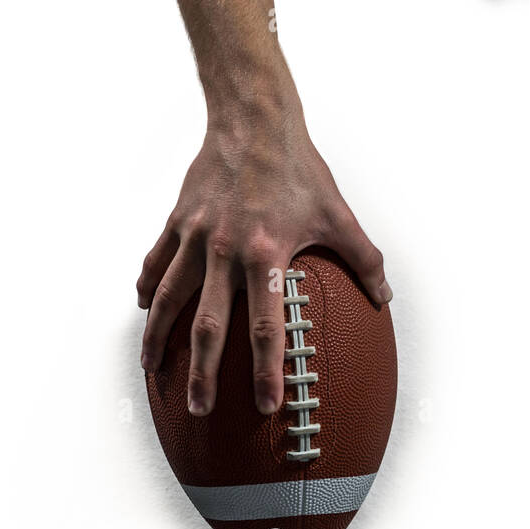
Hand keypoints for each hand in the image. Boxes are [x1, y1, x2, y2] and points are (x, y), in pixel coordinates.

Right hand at [136, 90, 389, 415]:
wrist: (252, 120)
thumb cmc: (299, 167)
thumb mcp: (338, 212)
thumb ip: (364, 257)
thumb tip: (385, 296)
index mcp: (267, 253)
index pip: (265, 325)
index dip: (266, 369)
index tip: (267, 404)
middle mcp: (225, 251)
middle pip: (209, 325)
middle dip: (203, 373)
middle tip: (201, 409)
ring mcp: (195, 236)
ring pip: (169, 299)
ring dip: (160, 339)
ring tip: (154, 371)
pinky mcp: (178, 221)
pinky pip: (156, 263)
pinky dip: (147, 288)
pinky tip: (144, 311)